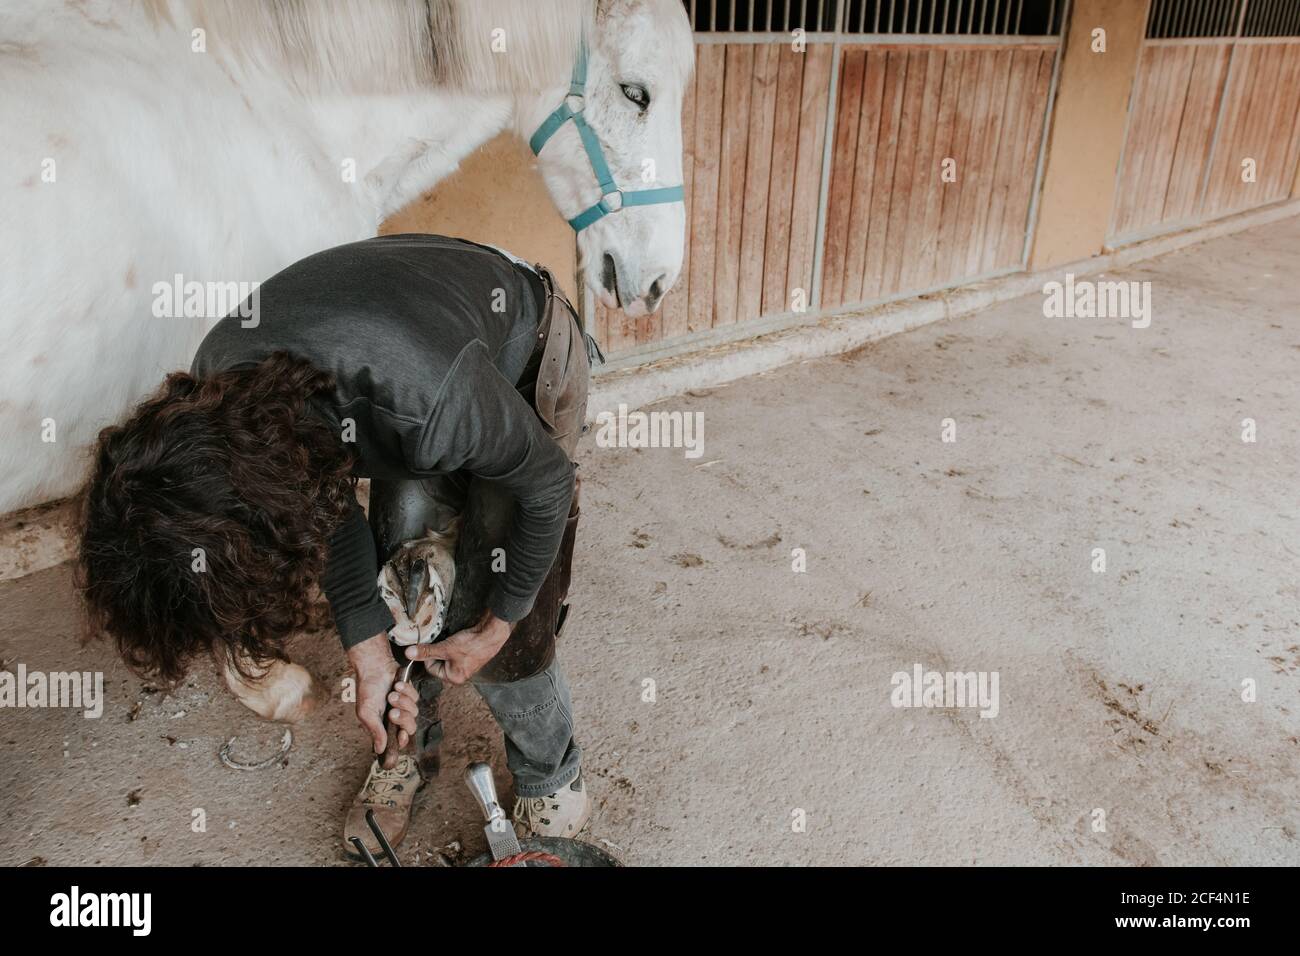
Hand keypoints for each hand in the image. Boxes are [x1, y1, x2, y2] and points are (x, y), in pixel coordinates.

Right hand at [346, 633, 419, 754]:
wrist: (375, 665)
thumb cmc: (367, 688)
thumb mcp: (366, 711)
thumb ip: (375, 731)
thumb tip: (380, 750)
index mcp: (382, 725)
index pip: (397, 740)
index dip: (402, 740)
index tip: (401, 735)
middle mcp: (394, 717)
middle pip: (410, 728)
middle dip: (402, 719)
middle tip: (392, 711)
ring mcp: (403, 705)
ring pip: (414, 712)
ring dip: (403, 702)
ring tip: (392, 693)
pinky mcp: (409, 694)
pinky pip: (416, 698)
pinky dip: (407, 691)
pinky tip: (397, 685)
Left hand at [404, 611, 512, 685]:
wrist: (492, 634)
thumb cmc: (473, 645)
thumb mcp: (445, 648)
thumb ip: (426, 651)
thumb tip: (409, 653)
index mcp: (453, 678)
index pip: (430, 668)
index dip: (429, 655)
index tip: (435, 646)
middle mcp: (459, 675)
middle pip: (438, 663)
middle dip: (438, 651)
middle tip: (446, 643)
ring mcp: (465, 666)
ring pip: (446, 656)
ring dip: (446, 647)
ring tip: (454, 641)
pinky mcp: (469, 657)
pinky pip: (455, 653)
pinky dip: (454, 645)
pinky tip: (460, 640)